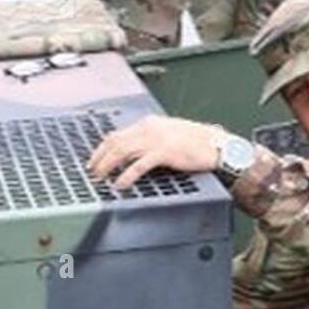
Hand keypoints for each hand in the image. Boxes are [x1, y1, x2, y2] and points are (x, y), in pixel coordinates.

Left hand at [87, 115, 220, 189]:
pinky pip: (139, 165)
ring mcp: (157, 140)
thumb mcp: (169, 134)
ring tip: (100, 179)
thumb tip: (132, 152)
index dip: (102, 148)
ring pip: (123, 151)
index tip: (94, 160)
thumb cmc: (196, 143)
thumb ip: (150, 140)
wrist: (216, 145)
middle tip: (92, 172)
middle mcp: (150, 129)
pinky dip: (126, 175)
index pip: (118, 134)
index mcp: (149, 123)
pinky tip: (120, 184)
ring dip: (107, 166)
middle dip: (100, 158)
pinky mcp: (165, 152)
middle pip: (116, 142)